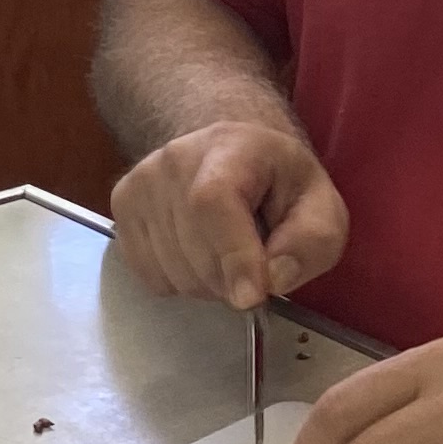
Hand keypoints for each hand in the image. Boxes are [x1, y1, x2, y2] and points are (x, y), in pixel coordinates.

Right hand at [109, 121, 347, 315]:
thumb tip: (273, 278)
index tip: (251, 297)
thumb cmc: (279, 184)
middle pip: (195, 250)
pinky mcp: (121, 206)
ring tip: (226, 253)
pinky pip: (151, 276)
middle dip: (232, 279)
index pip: (214, 202)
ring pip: (173, 272)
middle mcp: (174, 159)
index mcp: (231, 146)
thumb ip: (310, 243)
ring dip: (208, 284)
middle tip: (255, 264)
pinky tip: (198, 253)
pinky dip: (180, 282)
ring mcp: (140, 182)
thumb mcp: (320, 208)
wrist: (228, 152)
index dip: (232, 254)